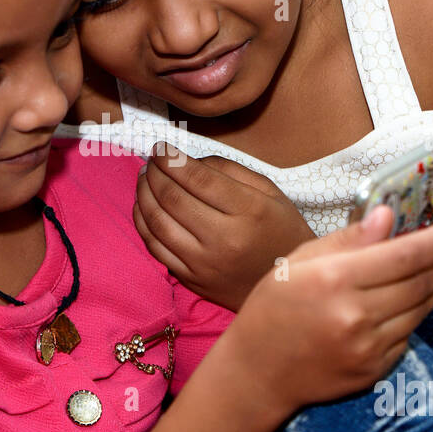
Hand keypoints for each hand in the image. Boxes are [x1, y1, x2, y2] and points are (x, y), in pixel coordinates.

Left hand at [133, 143, 315, 310]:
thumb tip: (185, 161)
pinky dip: (143, 223)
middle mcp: (225, 239)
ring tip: (145, 179)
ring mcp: (205, 264)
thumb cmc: (281, 231)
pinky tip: (143, 206)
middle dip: (155, 173)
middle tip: (152, 161)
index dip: (171, 159)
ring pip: (157, 223)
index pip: (197, 178)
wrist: (289, 284)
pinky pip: (155, 248)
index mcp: (249, 211)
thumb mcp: (269, 192)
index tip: (161, 147)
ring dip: (143, 195)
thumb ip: (229, 170)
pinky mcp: (192, 281)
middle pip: (172, 198)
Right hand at [221, 206, 432, 418]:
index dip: (432, 241)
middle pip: (419, 282)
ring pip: (420, 310)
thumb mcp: (298, 262)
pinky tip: (412, 300)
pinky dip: (415, 314)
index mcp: (334, 279)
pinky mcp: (375, 369)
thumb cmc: (273, 308)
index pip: (403, 256)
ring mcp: (368, 347)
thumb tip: (388, 215)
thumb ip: (347, 238)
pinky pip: (407, 335)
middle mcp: (355, 314)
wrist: (259, 373)